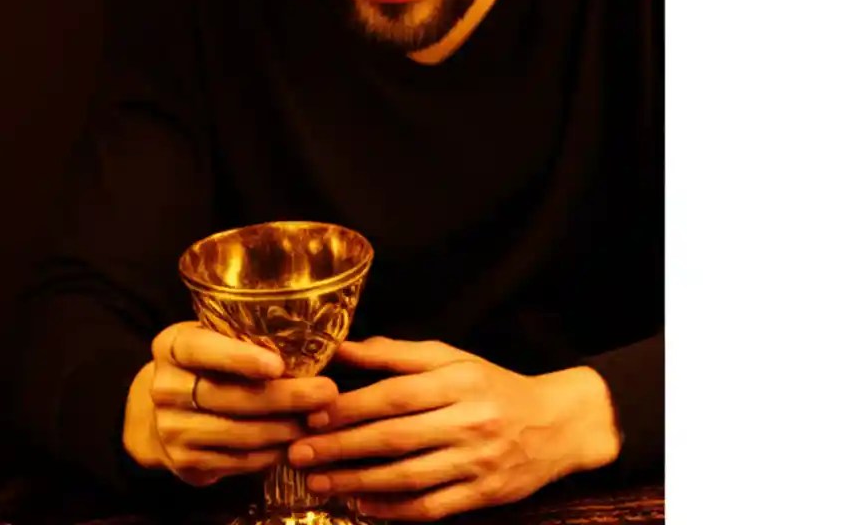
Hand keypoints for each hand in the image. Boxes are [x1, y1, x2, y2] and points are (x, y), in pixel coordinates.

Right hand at [122, 321, 338, 486]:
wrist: (163, 413)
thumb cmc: (207, 367)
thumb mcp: (217, 342)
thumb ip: (254, 341)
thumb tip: (326, 348)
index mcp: (172, 346)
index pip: (201, 349)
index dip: (239, 358)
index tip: (278, 365)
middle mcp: (164, 387)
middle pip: (229, 396)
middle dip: (284, 396)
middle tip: (327, 393)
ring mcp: (170, 428)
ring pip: (238, 432)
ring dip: (284, 428)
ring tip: (318, 420)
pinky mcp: (183, 461)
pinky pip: (237, 460)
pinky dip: (271, 453)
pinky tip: (293, 442)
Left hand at [287, 337, 620, 520]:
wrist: (559, 424)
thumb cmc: (494, 387)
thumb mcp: (451, 359)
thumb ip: (396, 355)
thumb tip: (343, 349)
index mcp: (458, 382)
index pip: (395, 396)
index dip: (350, 407)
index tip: (312, 415)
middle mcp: (469, 421)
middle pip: (395, 437)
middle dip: (342, 447)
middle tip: (299, 454)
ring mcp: (478, 462)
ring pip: (409, 477)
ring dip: (358, 482)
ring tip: (320, 482)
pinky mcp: (485, 495)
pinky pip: (432, 507)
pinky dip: (394, 510)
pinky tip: (361, 506)